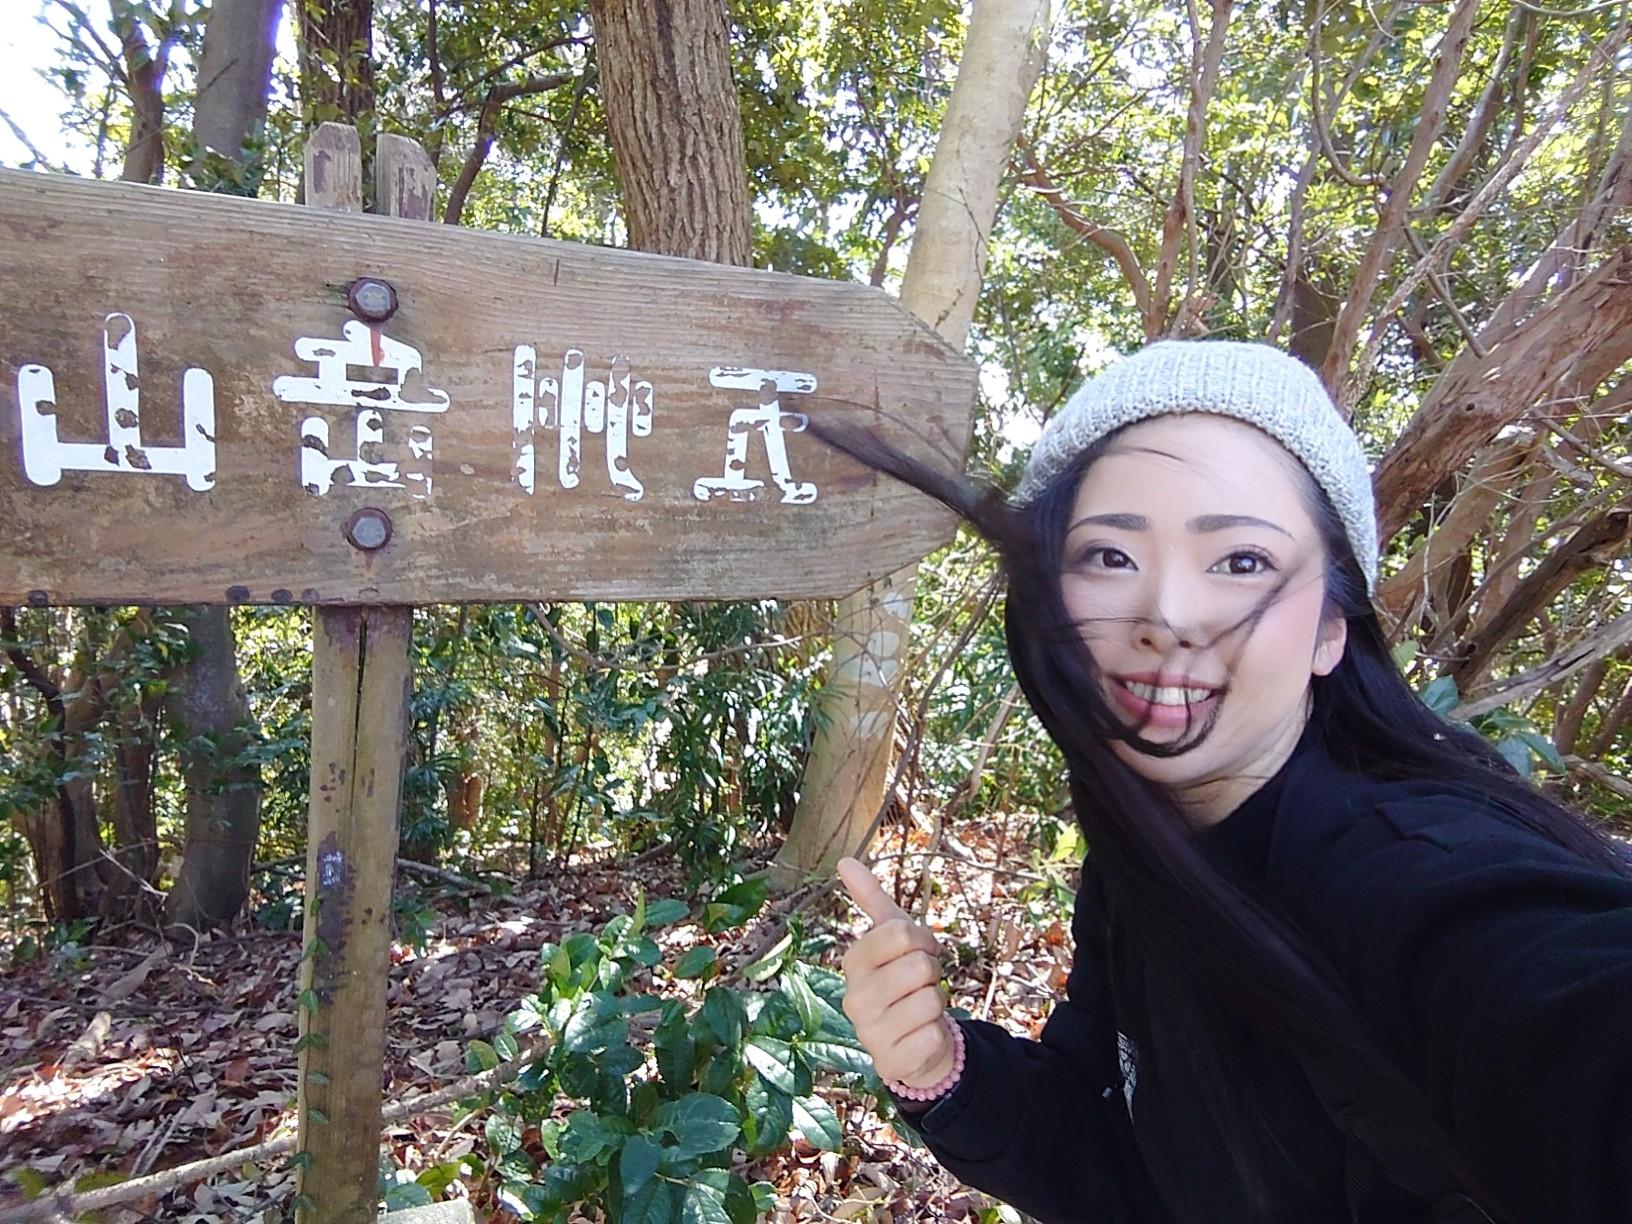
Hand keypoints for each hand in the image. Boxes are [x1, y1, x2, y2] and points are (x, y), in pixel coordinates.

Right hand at [837, 856, 957, 1089]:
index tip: (921, 951)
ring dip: (937, 1004)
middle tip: (922, 985)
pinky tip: (921, 1038)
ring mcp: (869, 1033)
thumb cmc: (904, 981)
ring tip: (921, 1011)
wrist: (914, 1039)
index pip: (901, 933)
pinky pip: (933, 1036)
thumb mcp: (893, 940)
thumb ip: (872, 900)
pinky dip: (937, 1035)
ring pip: (930, 1001)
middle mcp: (854, 998)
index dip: (924, 940)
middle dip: (933, 973)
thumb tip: (844, 861)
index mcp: (854, 963)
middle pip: (920, 966)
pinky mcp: (890, 1063)